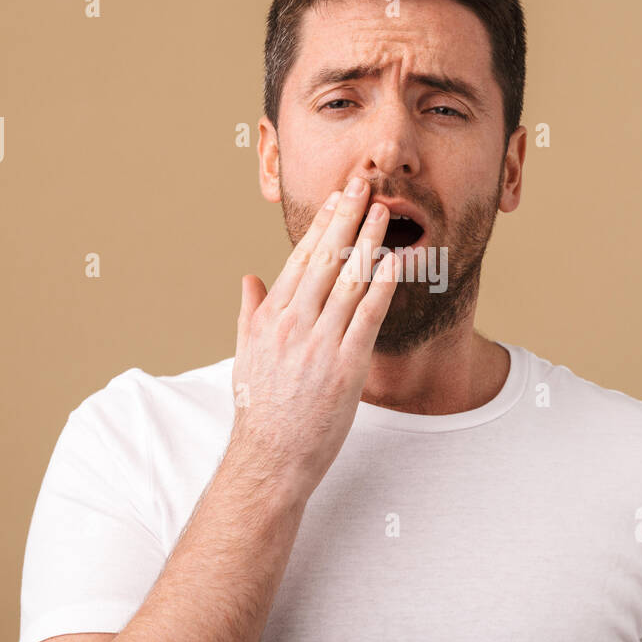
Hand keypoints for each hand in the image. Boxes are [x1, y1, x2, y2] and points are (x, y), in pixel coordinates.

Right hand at [228, 177, 399, 498]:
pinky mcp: (345, 366)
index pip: (300, 257)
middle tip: (364, 183)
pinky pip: (368, 317)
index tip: (337, 197)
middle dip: (347, 216)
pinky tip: (396, 263)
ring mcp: (319, 343)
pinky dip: (383, 287)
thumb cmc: (260, 409)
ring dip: (370, 241)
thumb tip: (250, 278)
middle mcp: (293, 323)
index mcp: (270, 317)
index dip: (322, 223)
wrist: (269, 458)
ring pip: (349, 281)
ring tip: (386, 210)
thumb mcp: (246, 354)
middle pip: (326, 258)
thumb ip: (250, 312)